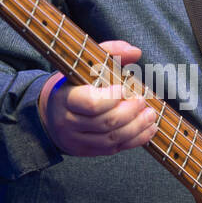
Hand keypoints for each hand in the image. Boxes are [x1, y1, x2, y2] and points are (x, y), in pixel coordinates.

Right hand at [38, 40, 157, 156]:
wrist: (51, 112)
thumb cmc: (73, 84)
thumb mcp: (84, 64)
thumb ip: (110, 52)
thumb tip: (135, 51)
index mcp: (65, 98)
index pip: (91, 103)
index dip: (114, 98)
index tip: (127, 89)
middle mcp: (68, 122)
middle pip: (106, 122)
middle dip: (130, 111)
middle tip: (143, 100)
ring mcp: (77, 140)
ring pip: (112, 139)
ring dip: (137, 127)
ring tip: (150, 115)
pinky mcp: (87, 151)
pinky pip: (114, 149)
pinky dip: (136, 140)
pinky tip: (148, 129)